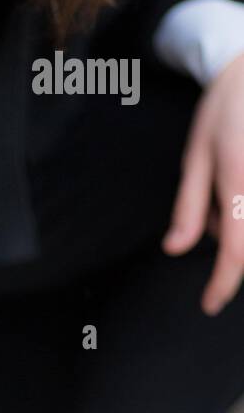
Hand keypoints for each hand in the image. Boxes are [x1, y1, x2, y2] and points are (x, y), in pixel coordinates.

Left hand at [164, 52, 243, 314]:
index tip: (209, 305)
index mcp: (239, 180)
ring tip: (229, 188)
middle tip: (212, 209)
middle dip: (229, 241)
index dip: (223, 284)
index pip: (237, 250)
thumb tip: (175, 249)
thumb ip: (189, 206)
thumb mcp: (196, 156)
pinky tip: (238, 179)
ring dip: (239, 222)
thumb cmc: (226, 107)